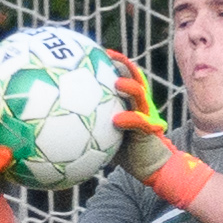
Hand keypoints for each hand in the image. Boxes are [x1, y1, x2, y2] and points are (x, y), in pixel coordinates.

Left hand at [108, 51, 213, 208]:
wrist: (154, 169)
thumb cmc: (129, 154)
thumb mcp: (107, 137)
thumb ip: (94, 125)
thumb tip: (68, 121)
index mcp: (131, 103)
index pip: (123, 76)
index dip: (112, 63)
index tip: (94, 53)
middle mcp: (141, 105)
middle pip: (134, 77)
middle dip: (122, 64)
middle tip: (107, 55)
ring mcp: (147, 116)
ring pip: (140, 95)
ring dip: (129, 87)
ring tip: (116, 83)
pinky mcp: (150, 130)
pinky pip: (139, 122)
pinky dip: (128, 119)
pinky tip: (116, 120)